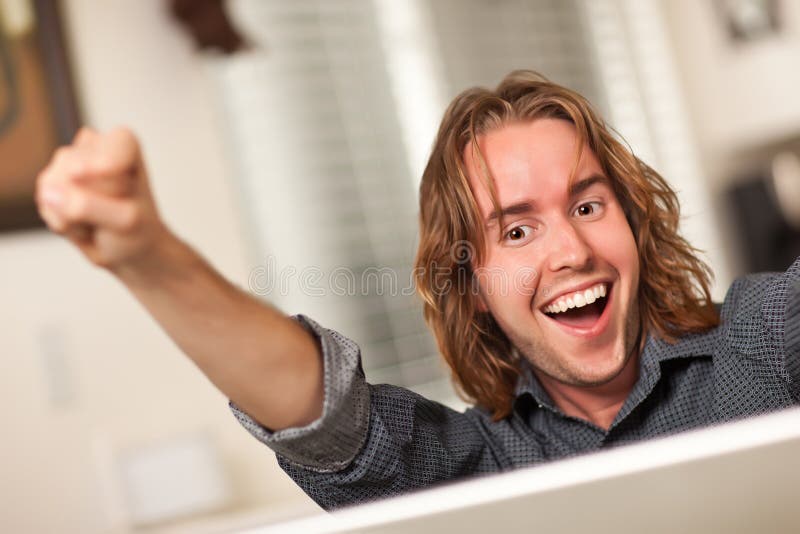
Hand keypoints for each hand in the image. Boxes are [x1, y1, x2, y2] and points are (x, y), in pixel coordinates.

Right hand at [36, 127, 169, 273]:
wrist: (129, 249)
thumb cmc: (138, 229)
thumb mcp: (127, 220)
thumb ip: (89, 205)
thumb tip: (48, 194)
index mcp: (122, 143)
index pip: (107, 153)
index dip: (110, 174)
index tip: (128, 189)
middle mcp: (90, 147)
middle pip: (75, 172)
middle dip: (93, 202)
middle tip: (113, 209)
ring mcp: (66, 165)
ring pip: (54, 188)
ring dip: (76, 216)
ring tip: (99, 217)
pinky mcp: (49, 185)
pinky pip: (46, 206)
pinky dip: (64, 223)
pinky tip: (82, 222)